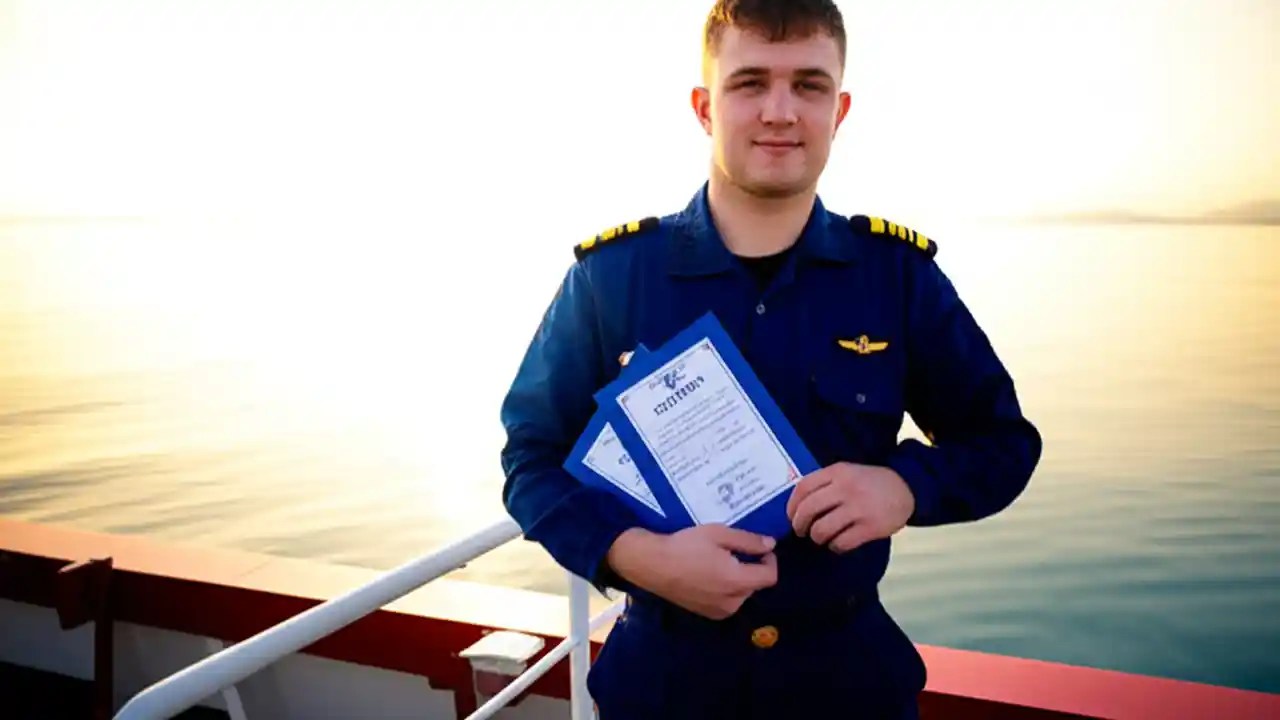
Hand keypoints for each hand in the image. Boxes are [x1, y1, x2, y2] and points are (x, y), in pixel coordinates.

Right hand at [605, 524, 777, 619]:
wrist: (652, 565)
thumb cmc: (685, 546)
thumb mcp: (719, 535)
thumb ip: (749, 541)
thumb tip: (771, 545)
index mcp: (737, 582)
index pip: (770, 577)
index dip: (770, 560)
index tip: (759, 548)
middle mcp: (732, 602)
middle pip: (756, 585)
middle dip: (751, 568)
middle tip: (733, 551)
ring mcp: (719, 611)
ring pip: (742, 593)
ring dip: (739, 579)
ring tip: (719, 563)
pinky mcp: (708, 615)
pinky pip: (728, 601)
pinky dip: (726, 589)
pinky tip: (709, 575)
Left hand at [785, 462, 914, 552]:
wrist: (906, 488)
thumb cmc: (870, 483)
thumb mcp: (847, 473)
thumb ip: (825, 483)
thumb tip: (798, 506)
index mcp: (837, 472)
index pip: (803, 488)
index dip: (792, 506)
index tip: (791, 517)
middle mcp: (845, 488)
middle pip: (808, 510)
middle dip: (799, 525)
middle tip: (802, 532)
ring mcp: (858, 508)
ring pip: (822, 529)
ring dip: (817, 538)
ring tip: (822, 538)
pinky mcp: (870, 527)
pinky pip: (841, 542)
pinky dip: (835, 547)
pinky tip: (838, 543)